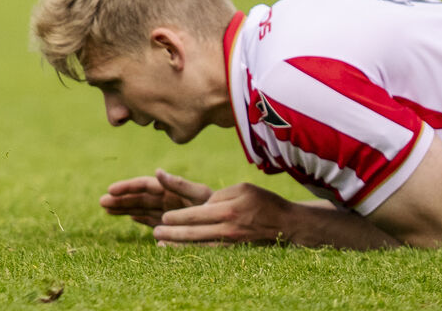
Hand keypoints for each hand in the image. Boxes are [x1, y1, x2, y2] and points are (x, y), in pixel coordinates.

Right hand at [99, 169, 212, 226]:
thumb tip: (158, 172)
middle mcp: (167, 198)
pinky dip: (140, 218)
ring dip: (125, 208)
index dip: (127, 187)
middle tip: (101, 201)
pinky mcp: (173, 223)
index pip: (144, 186)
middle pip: (139, 197)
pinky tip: (129, 217)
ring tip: (106, 209)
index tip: (111, 190)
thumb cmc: (216, 208)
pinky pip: (152, 219)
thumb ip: (179, 185)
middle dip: (121, 198)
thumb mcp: (200, 195)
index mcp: (172, 189)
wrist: (231, 223)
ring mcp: (169, 210)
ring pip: (141, 208)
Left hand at [153, 180, 296, 246]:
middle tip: (155, 233)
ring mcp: (232, 242)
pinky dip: (194, 253)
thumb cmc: (264, 201)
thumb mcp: (243, 188)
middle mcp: (228, 228)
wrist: (287, 224)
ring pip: (200, 245)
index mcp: (228, 210)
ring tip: (160, 245)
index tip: (164, 218)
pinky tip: (182, 252)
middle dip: (173, 233)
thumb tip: (202, 205)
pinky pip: (211, 253)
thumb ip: (220, 195)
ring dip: (179, 246)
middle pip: (195, 232)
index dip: (179, 217)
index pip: (197, 214)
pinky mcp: (235, 250)